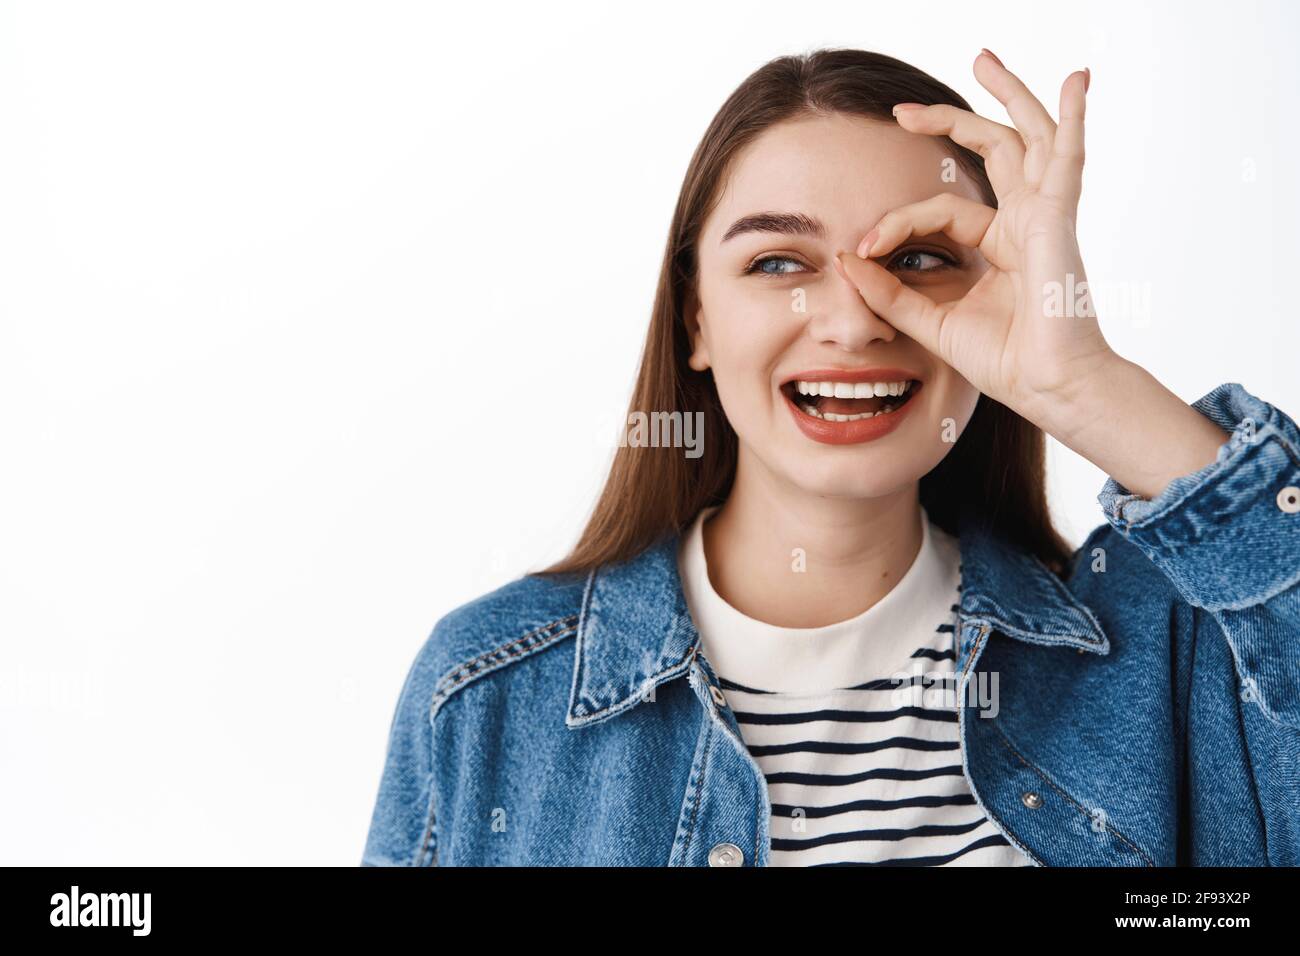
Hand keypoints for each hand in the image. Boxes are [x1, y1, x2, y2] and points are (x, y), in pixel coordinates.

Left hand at [834, 49, 1117, 423]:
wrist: (1046, 388)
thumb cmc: (1004, 360)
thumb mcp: (930, 320)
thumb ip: (889, 291)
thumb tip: (843, 260)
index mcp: (997, 245)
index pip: (939, 209)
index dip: (894, 223)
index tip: (858, 247)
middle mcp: (1022, 222)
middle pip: (992, 152)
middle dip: (951, 122)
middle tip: (903, 109)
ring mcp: (1044, 217)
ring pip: (1027, 139)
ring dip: (1008, 95)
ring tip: (984, 58)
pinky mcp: (1058, 220)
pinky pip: (1068, 159)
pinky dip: (1073, 118)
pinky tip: (1078, 81)